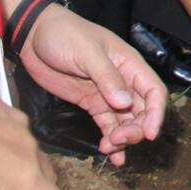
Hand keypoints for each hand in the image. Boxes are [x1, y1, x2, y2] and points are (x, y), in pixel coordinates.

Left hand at [20, 4, 166, 164]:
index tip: (149, 133)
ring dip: (122, 137)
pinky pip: (106, 124)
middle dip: (135, 129)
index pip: (154, 91)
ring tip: (108, 149)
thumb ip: (106, 77)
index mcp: (129, 65)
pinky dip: (110, 140)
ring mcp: (106, 93)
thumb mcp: (87, 52)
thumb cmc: (65, 34)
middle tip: (117, 140)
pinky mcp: (90, 102)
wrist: (34, 34)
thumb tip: (123, 102)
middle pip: (142, 110)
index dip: (156, 113)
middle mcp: (123, 81)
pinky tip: (109, 155)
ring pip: (125, 120)